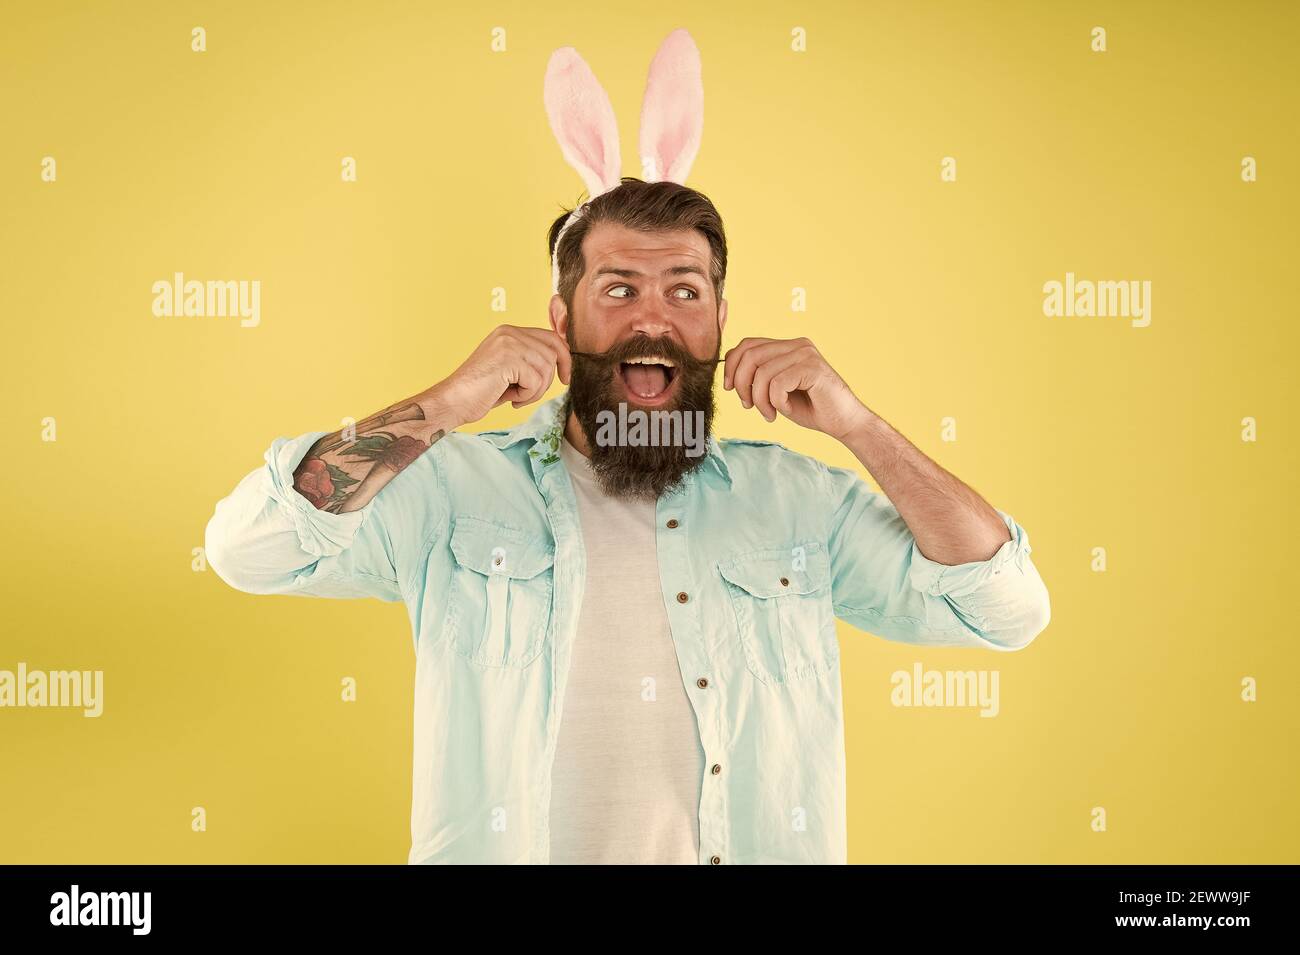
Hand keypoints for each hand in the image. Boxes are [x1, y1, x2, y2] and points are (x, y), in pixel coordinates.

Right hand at [424, 326, 571, 428]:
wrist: (454, 401)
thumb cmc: (481, 391)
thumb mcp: (511, 371)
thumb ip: (531, 361)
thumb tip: (562, 363)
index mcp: (509, 332)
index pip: (551, 337)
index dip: (564, 357)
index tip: (565, 377)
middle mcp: (510, 332)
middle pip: (554, 350)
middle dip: (552, 376)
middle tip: (538, 393)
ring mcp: (508, 343)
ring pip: (546, 368)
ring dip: (536, 390)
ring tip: (516, 397)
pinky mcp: (508, 358)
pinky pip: (535, 381)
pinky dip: (526, 395)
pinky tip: (509, 398)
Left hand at [722, 336, 869, 440]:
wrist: (844, 422)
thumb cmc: (811, 408)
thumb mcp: (776, 390)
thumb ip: (758, 377)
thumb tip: (729, 374)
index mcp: (788, 346)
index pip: (748, 344)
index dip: (731, 365)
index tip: (728, 388)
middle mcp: (797, 345)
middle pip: (750, 355)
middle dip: (740, 384)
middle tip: (748, 405)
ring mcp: (806, 354)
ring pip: (762, 373)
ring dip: (759, 399)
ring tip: (769, 413)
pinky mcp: (813, 368)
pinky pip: (777, 384)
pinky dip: (776, 402)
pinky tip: (786, 409)